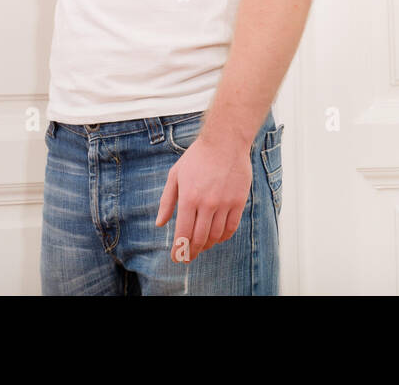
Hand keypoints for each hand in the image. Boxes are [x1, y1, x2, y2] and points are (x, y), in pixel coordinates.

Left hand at [155, 134, 252, 262]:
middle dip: (191, 252)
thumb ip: (167, 201)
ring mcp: (224, 204)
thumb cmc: (198, 157)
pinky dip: (224, 237)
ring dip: (207, 245)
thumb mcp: (175, 175)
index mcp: (188, 198)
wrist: (226, 141)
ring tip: (202, 247)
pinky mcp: (238, 201)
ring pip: (216, 236)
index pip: (183, 234)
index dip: (179, 250)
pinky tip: (218, 237)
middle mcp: (207, 204)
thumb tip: (160, 224)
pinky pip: (231, 227)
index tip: (176, 258)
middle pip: (199, 239)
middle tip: (188, 257)